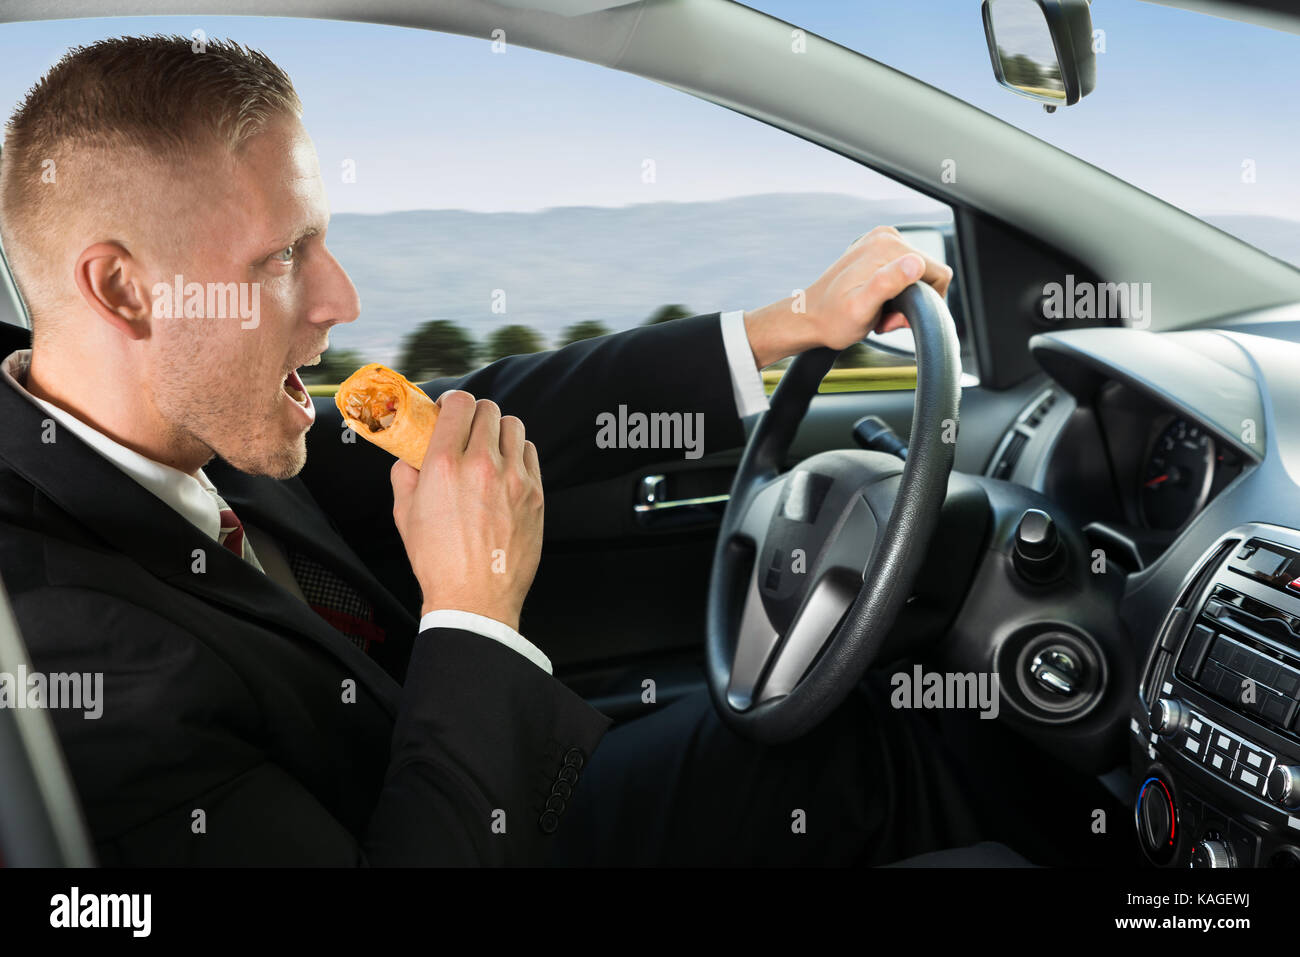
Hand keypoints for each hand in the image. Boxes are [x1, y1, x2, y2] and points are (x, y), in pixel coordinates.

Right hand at [390, 390, 542, 630]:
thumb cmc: (438, 561)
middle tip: (467, 429)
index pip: (458, 403)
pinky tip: (506, 469)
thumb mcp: (405, 514)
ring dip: (498, 430)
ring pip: (513, 426)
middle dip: (475, 414)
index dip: (452, 402)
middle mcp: (481, 464)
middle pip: (488, 409)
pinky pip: (530, 453)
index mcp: (444, 465)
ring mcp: (514, 478)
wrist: (475, 599)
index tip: (449, 410)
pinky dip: (517, 453)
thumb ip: (405, 475)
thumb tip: (411, 456)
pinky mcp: (535, 494)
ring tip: (489, 447)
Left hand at [743, 225, 952, 367]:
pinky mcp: (876, 249)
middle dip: (913, 301)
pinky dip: (894, 291)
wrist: (808, 317)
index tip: (897, 316)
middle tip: (883, 317)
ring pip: (916, 275)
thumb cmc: (832, 320)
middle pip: (927, 273)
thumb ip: (888, 284)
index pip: (938, 273)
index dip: (925, 302)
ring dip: (903, 298)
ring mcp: (880, 240)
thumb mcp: (862, 309)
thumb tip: (915, 263)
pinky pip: (902, 271)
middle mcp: (886, 236)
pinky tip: (875, 301)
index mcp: (887, 247)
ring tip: (877, 311)